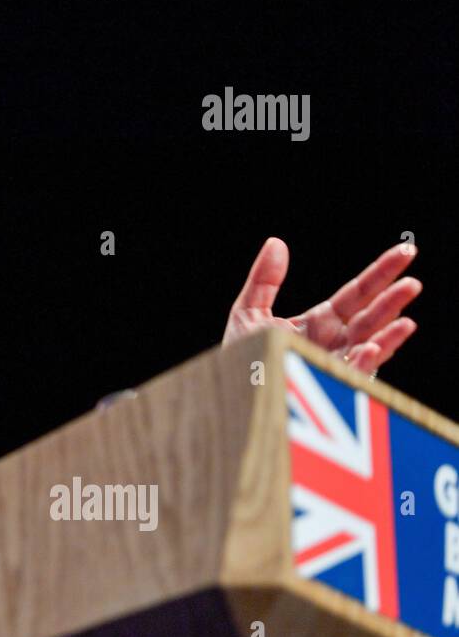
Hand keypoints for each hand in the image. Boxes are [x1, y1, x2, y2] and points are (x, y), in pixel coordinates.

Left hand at [223, 238, 420, 375]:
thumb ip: (264, 280)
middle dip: (392, 301)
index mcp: (321, 321)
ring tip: (407, 321)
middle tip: (412, 283)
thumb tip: (276, 243)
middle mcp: (335, 342)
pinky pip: (347, 375)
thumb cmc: (241, 354)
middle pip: (370, 317)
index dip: (381, 272)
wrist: (224, 393)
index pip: (359, 293)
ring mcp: (334, 366)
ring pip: (368, 347)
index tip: (406, 252)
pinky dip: (360, 363)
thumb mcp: (248, 311)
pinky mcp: (324, 387)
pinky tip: (371, 349)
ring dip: (388, 336)